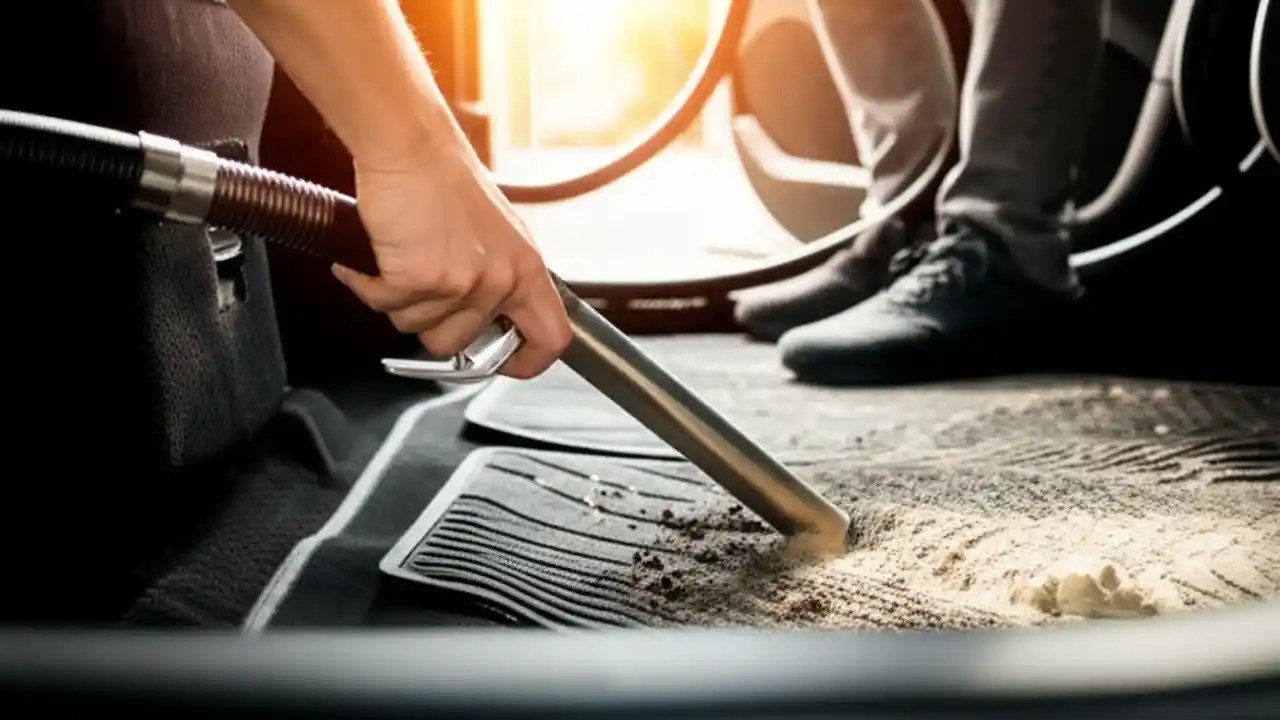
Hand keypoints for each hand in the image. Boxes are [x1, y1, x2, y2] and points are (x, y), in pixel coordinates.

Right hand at [331, 147, 571, 378]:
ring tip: (402, 259)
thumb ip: (500, 281)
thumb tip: (489, 324)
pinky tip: (371, 261)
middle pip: (459, 345)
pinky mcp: (418, 278)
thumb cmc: (446, 182)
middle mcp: (499, 281)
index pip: (551, 339)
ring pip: (415, 329)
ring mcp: (459, 283)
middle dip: (431, 326)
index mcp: (527, 271)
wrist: (411, 148)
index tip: (503, 362)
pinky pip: (383, 306)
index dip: (527, 362)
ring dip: (399, 301)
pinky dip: (367, 286)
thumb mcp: (498, 236)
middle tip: (422, 291)